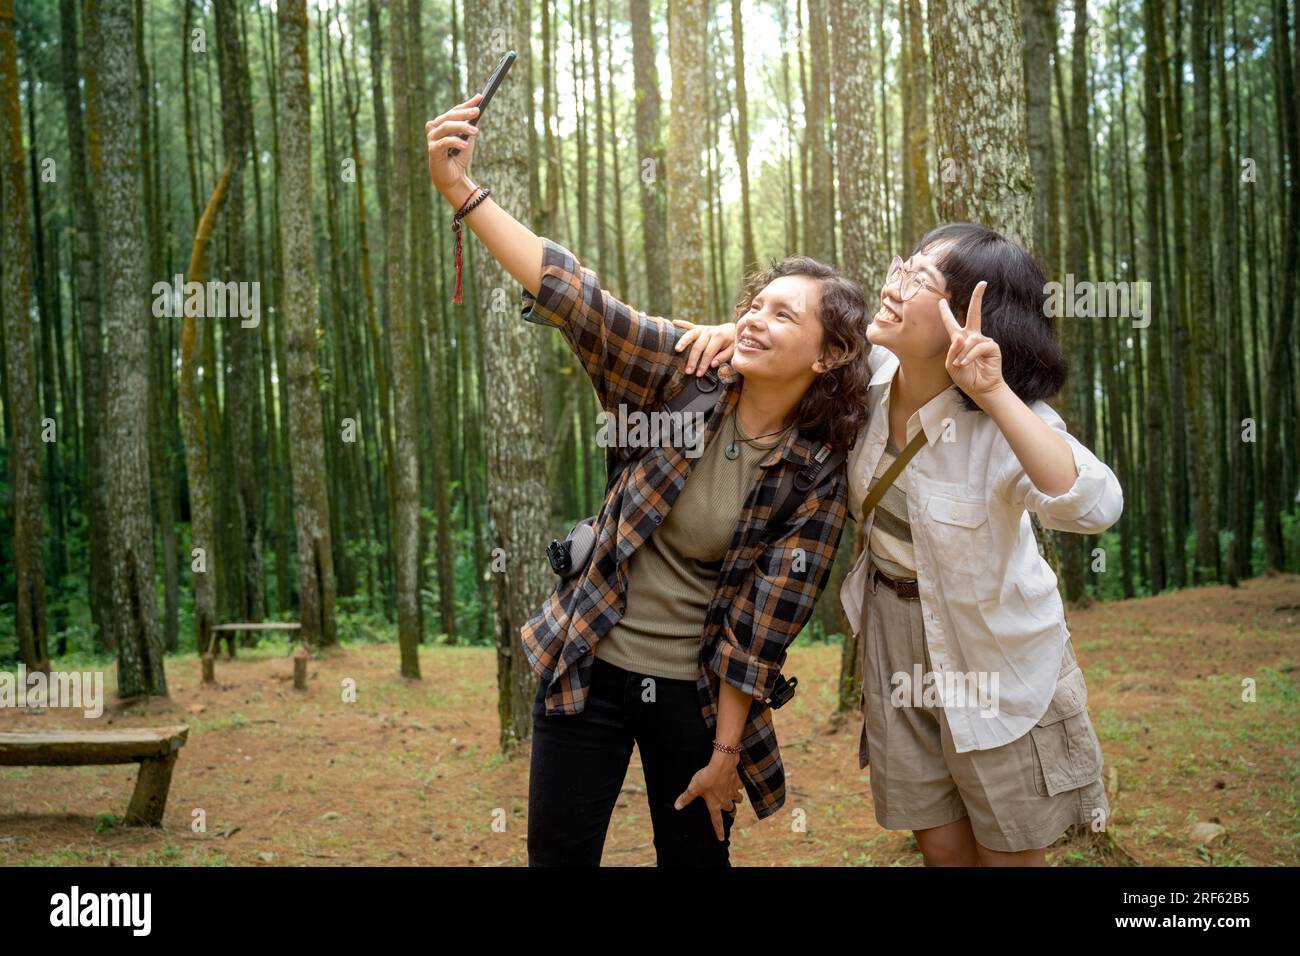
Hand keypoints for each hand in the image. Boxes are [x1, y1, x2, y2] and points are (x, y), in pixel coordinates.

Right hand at [426, 93, 481, 200]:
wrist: (453, 178)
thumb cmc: (459, 157)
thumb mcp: (468, 138)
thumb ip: (472, 125)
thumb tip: (480, 110)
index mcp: (442, 123)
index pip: (455, 110)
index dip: (467, 104)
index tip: (480, 98)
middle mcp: (434, 128)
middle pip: (449, 116)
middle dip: (464, 113)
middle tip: (477, 112)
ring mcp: (432, 138)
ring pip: (446, 126)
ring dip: (462, 127)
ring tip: (475, 131)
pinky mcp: (432, 150)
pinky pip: (444, 142)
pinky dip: (455, 141)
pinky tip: (464, 145)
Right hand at [672, 320, 736, 375]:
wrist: (734, 329)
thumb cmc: (732, 342)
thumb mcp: (732, 351)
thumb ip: (722, 357)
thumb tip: (712, 364)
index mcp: (719, 337)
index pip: (708, 353)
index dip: (703, 364)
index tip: (698, 374)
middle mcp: (710, 331)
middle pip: (698, 346)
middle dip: (692, 360)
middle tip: (688, 371)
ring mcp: (704, 328)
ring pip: (691, 334)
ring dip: (683, 342)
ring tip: (677, 349)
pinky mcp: (700, 327)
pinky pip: (690, 325)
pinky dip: (682, 323)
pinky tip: (674, 322)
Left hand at [674, 754, 743, 840]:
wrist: (722, 765)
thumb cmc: (707, 778)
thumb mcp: (693, 788)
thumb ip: (686, 797)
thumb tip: (677, 806)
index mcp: (715, 805)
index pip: (717, 821)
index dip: (719, 831)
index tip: (721, 838)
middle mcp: (726, 800)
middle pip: (731, 810)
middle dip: (731, 812)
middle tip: (730, 813)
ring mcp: (733, 791)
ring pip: (738, 799)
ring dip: (736, 800)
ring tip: (735, 798)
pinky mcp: (737, 782)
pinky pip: (740, 787)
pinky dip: (738, 787)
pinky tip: (736, 783)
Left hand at [939, 281, 1003, 399]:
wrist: (980, 389)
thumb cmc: (965, 377)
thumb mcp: (951, 365)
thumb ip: (952, 350)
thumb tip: (960, 336)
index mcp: (960, 339)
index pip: (951, 323)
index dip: (946, 312)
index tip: (942, 300)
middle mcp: (972, 337)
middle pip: (974, 313)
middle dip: (978, 298)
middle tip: (982, 284)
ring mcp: (983, 341)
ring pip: (970, 339)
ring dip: (963, 353)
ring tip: (961, 364)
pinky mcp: (992, 347)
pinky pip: (979, 346)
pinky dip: (970, 355)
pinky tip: (966, 363)